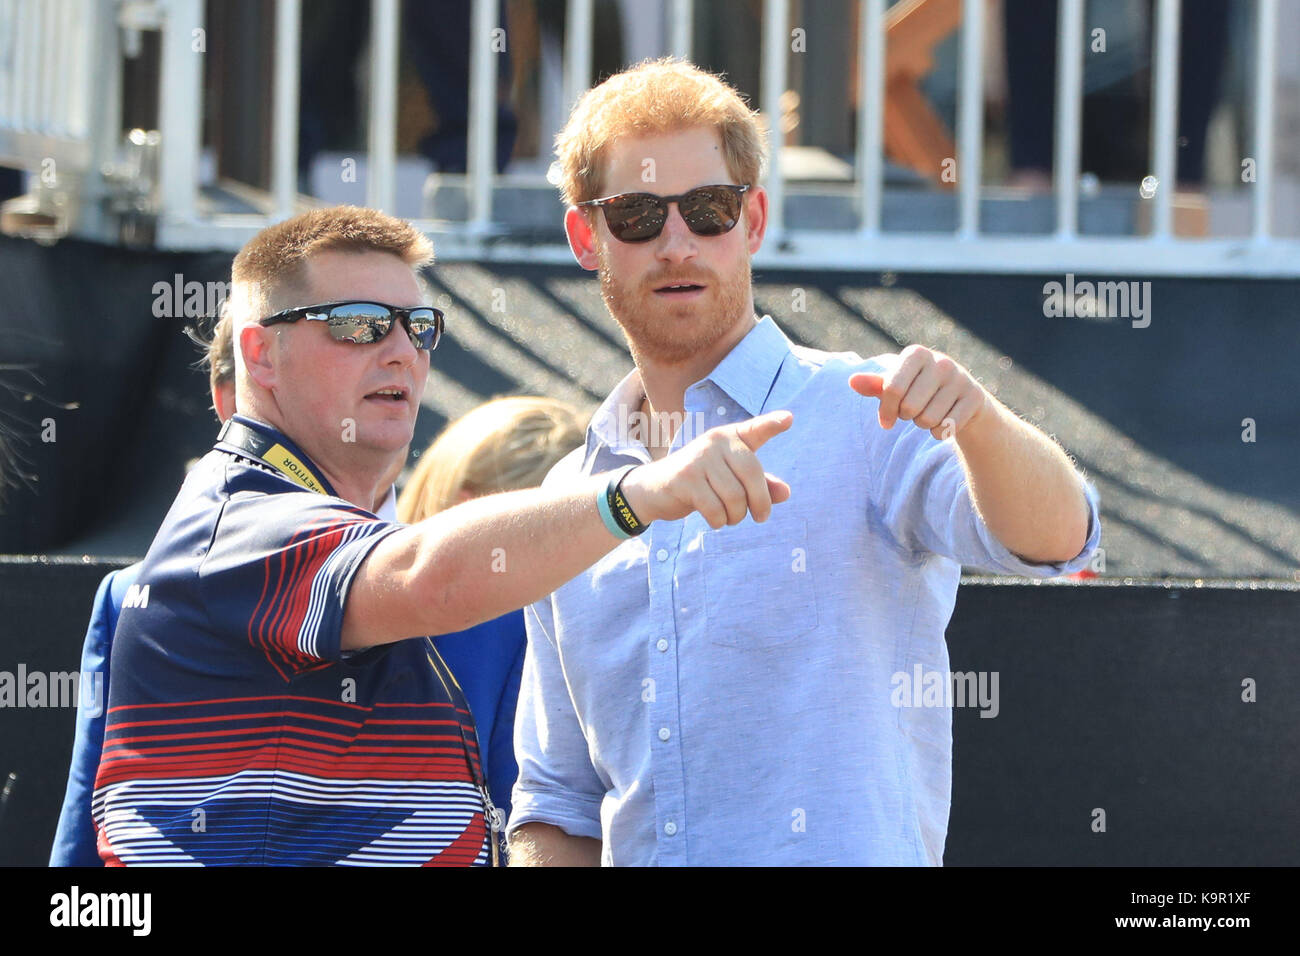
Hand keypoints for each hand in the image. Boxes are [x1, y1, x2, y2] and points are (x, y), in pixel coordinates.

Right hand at [620, 411, 792, 528]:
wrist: (654, 489)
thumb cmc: (700, 484)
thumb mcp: (732, 481)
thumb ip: (760, 485)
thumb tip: (786, 493)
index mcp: (729, 438)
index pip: (755, 430)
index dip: (772, 424)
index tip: (789, 419)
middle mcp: (715, 442)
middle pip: (753, 475)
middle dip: (760, 503)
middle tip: (760, 517)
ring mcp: (698, 458)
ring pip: (735, 497)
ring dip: (736, 516)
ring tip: (729, 517)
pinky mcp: (685, 479)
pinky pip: (715, 509)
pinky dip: (719, 521)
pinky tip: (714, 519)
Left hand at [849, 345, 988, 439]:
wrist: (962, 399)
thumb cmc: (919, 390)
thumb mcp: (896, 386)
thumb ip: (875, 385)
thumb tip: (852, 381)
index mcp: (916, 354)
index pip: (892, 389)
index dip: (885, 411)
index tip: (885, 421)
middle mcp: (941, 362)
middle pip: (909, 408)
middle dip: (907, 417)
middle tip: (915, 410)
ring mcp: (961, 379)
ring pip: (928, 420)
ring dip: (924, 424)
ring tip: (930, 412)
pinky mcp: (976, 398)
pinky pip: (946, 428)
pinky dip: (940, 432)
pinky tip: (946, 420)